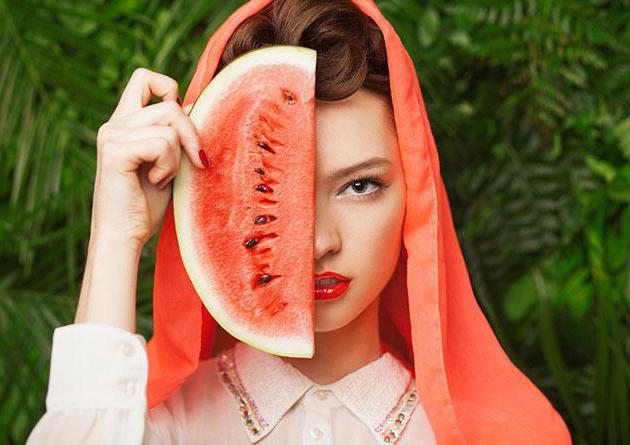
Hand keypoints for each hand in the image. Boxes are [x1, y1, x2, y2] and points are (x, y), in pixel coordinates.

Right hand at [92, 67, 206, 248]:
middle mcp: (115, 123)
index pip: (145, 79)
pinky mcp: (115, 150)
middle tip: (196, 163)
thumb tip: (193, 104)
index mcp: (125, 123)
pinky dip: (168, 167)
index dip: (170, 90)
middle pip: (170, 104)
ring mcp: (112, 135)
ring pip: (170, 125)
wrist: (125, 237)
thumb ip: (176, 134)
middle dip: (192, 135)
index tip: (184, 125)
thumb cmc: (146, 206)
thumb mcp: (169, 163)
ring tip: (163, 178)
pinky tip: (155, 183)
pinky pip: (162, 144)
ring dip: (178, 158)